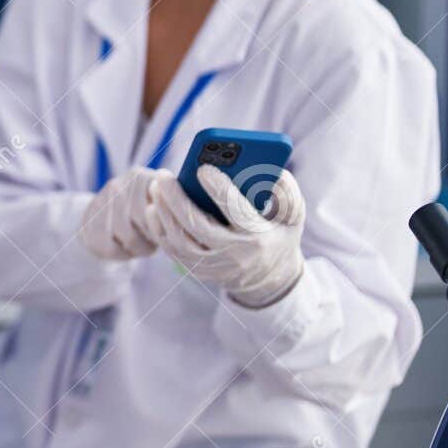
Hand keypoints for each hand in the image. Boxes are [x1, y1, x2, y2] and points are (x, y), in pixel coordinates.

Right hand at [79, 167, 174, 260]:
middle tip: (157, 239)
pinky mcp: (90, 227)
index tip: (171, 228)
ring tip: (143, 244)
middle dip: (155, 235)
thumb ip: (172, 204)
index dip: (169, 221)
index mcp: (139, 177)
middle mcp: (118, 187)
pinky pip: (115, 249)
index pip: (162, 200)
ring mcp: (101, 207)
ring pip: (131, 237)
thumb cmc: (137, 213)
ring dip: (142, 247)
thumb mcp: (153, 199)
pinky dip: (125, 254)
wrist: (96, 219)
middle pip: (147, 220)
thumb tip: (196, 223)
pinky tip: (126, 247)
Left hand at [147, 165, 305, 307]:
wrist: (269, 278)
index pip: (236, 210)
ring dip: (163, 213)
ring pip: (179, 240)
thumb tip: (273, 175)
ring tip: (156, 188)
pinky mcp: (198, 271)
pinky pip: (173, 251)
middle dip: (177, 199)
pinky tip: (154, 208)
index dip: (219, 189)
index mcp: (259, 237)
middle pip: (198, 225)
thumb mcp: (292, 216)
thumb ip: (286, 194)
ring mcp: (213, 266)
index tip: (203, 168)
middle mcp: (234, 254)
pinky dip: (160, 229)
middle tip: (163, 176)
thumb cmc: (278, 235)